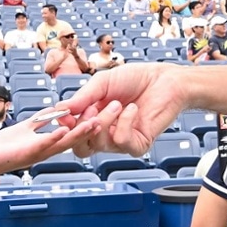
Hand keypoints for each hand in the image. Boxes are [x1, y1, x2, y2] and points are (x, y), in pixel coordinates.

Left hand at [0, 106, 109, 178]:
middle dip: (92, 128)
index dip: (89, 123)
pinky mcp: (26, 153)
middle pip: (75, 139)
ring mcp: (38, 152)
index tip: (104, 110)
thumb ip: (42, 120)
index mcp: (48, 143)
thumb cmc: (3, 147)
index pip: (74, 133)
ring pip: (63, 143)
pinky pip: (42, 144)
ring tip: (94, 123)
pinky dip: (53, 136)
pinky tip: (63, 129)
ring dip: (79, 133)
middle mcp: (47, 150)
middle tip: (110, 116)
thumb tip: (56, 109)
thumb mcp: (26, 128)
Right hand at [54, 62, 188, 157]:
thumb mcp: (102, 83)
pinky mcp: (137, 144)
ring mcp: (120, 140)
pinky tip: (131, 109)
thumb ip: (82, 97)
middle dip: (80, 129)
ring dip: (105, 120)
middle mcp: (104, 133)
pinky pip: (121, 141)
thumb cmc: (136, 79)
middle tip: (88, 110)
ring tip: (117, 103)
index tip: (62, 115)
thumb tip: (60, 109)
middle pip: (80, 147)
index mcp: (92, 118)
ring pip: (99, 143)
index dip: (64, 128)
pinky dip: (124, 123)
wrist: (165, 80)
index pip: (71, 133)